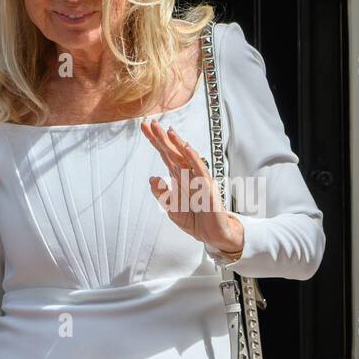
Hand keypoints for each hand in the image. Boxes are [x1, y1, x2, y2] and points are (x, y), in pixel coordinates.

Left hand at [142, 117, 243, 254]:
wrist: (214, 235)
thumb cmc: (196, 220)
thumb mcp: (171, 209)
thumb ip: (162, 194)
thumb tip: (152, 178)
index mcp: (179, 178)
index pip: (165, 155)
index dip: (155, 141)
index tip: (145, 127)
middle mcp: (188, 175)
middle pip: (173, 152)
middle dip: (162, 137)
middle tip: (151, 123)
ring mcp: (198, 180)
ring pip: (186, 158)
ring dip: (177, 143)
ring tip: (167, 130)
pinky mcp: (208, 188)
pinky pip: (200, 171)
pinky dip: (193, 159)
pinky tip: (186, 148)